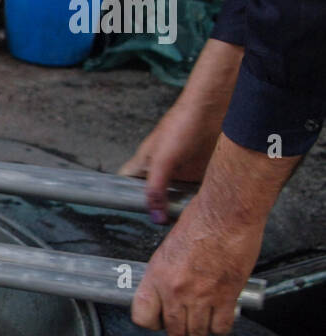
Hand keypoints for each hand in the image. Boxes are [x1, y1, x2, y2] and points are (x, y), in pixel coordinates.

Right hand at [119, 38, 242, 221]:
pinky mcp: (198, 171)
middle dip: (153, 209)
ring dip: (176, 206)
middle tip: (161, 227)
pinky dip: (195, 199)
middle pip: (150, 194)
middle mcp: (158, 169)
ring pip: (172, 194)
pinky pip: (193, 190)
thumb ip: (156, 188)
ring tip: (181, 224)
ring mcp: (178, 170)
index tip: (128, 215)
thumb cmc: (181, 125)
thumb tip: (155, 216)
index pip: (124, 184)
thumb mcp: (163, 160)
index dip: (122, 197)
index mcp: (142, 164)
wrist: (213, 108)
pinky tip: (201, 209)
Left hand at [130, 191, 260, 335]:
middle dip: (179, 327)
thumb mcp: (167, 249)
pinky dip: (221, 326)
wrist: (226, 215)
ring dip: (200, 328)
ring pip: (197, 333)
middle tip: (185, 317)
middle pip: (173, 330)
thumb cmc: (199, 223)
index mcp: (156, 276)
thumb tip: (163, 292)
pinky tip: (220, 316)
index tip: (159, 319)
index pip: (142, 317)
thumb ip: (163, 275)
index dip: (151, 322)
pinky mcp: (227, 296)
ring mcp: (201, 295)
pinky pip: (221, 327)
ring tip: (203, 317)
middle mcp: (176, 290)